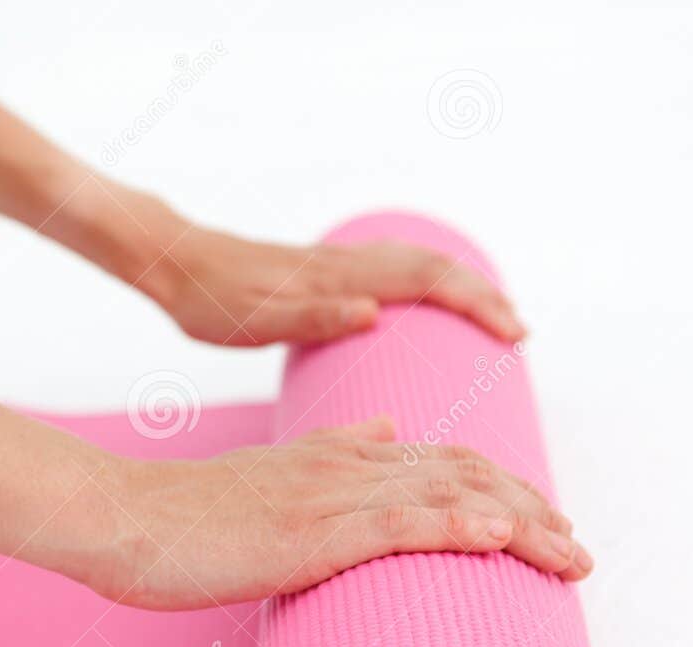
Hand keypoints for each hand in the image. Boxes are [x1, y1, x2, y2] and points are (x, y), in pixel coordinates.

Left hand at [63, 181, 523, 345]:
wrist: (173, 264)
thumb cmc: (208, 301)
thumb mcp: (253, 321)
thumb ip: (311, 317)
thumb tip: (373, 312)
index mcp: (337, 280)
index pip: (428, 282)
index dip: (476, 305)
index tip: (511, 335)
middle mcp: (343, 266)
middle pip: (433, 269)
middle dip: (483, 299)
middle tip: (518, 336)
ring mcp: (334, 267)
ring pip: (415, 266)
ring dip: (459, 289)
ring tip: (489, 320)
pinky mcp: (321, 273)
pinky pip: (391, 272)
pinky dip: (424, 285)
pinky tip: (423, 307)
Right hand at [84, 418, 589, 610]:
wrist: (123, 517)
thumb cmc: (181, 516)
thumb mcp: (266, 476)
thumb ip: (328, 450)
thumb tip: (385, 430)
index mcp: (336, 455)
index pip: (440, 463)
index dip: (500, 491)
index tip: (541, 527)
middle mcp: (345, 464)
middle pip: (464, 474)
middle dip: (532, 512)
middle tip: (577, 554)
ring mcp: (331, 495)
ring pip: (449, 495)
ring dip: (521, 527)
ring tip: (569, 556)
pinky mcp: (311, 530)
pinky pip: (400, 522)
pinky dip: (458, 525)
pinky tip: (503, 538)